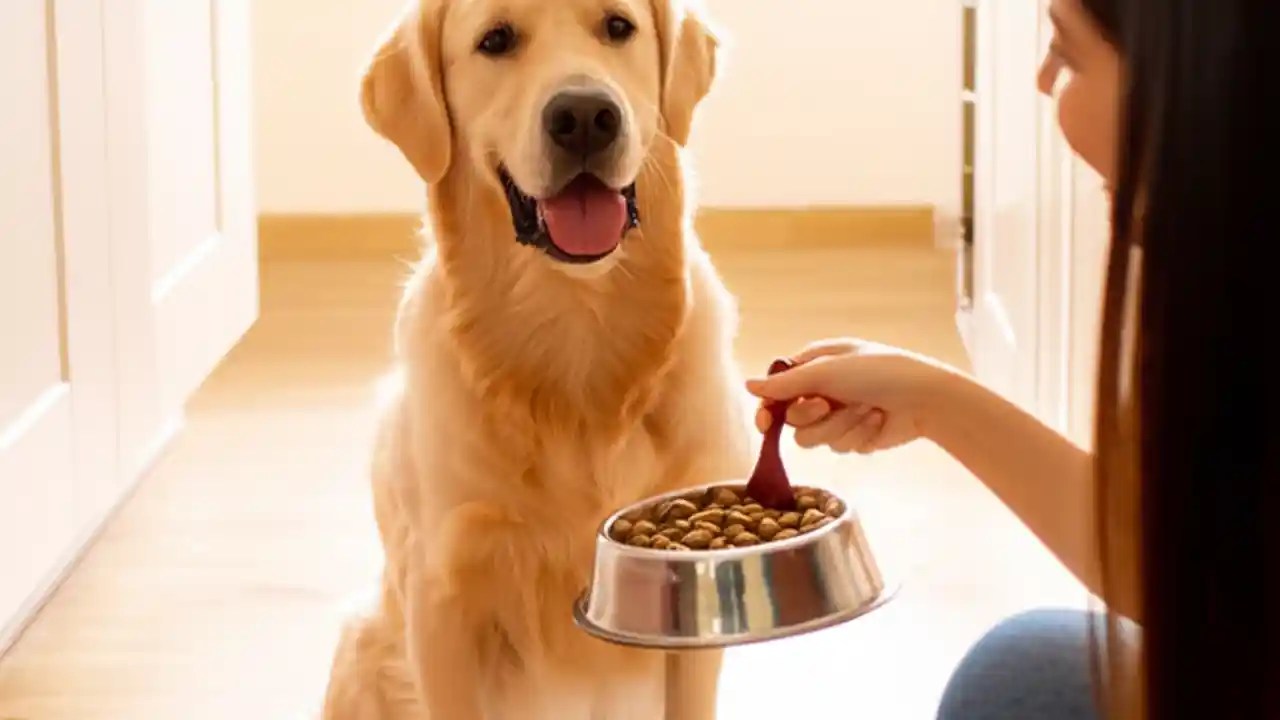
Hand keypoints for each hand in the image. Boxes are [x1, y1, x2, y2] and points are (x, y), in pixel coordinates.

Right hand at [745, 338, 952, 453]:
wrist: (924, 398)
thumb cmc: (879, 372)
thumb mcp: (828, 371)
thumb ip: (786, 383)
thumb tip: (749, 386)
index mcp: (814, 367)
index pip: (777, 391)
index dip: (769, 409)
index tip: (766, 424)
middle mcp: (823, 391)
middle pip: (792, 420)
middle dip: (812, 415)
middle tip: (829, 404)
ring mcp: (838, 416)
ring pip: (813, 439)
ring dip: (839, 425)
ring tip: (865, 409)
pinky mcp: (854, 438)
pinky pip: (839, 447)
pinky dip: (858, 434)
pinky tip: (877, 421)